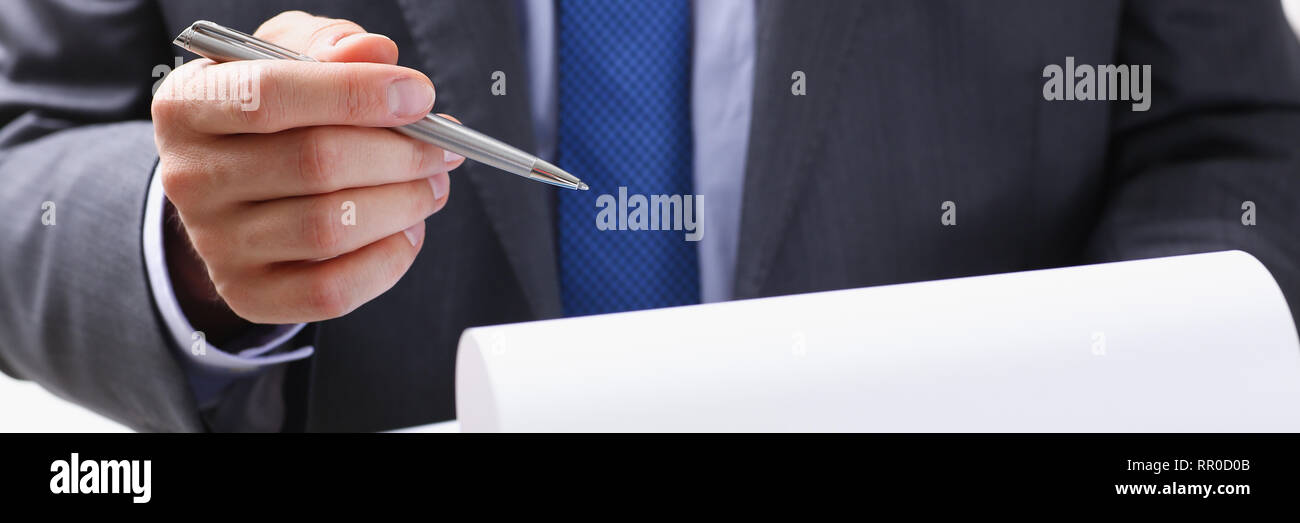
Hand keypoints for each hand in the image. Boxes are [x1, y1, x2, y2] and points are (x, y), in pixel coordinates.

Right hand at [152, 11, 461, 331]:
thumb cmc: (270, 111)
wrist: (233, 187)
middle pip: (314, 164)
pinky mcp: (248, 293)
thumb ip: (327, 46)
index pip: (269, 96)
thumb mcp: (286, 57)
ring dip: (403, 204)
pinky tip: (406, 228)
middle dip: (399, 153)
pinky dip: (388, 257)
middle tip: (442, 146)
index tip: (418, 94)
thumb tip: (373, 53)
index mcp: (187, 106)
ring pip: (329, 228)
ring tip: (431, 183)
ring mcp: (216, 244)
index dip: (355, 93)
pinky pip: (332, 290)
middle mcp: (190, 178)